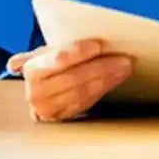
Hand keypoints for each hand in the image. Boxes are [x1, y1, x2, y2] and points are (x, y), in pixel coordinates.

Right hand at [7, 40, 132, 121]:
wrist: (40, 90)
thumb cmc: (49, 65)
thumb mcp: (48, 52)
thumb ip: (60, 47)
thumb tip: (90, 41)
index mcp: (32, 69)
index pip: (57, 60)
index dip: (77, 52)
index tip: (98, 45)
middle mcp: (36, 92)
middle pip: (73, 78)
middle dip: (101, 67)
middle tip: (125, 58)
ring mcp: (48, 108)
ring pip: (82, 92)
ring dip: (108, 79)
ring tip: (126, 67)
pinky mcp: (62, 117)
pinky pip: (86, 102)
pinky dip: (104, 89)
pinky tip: (116, 78)